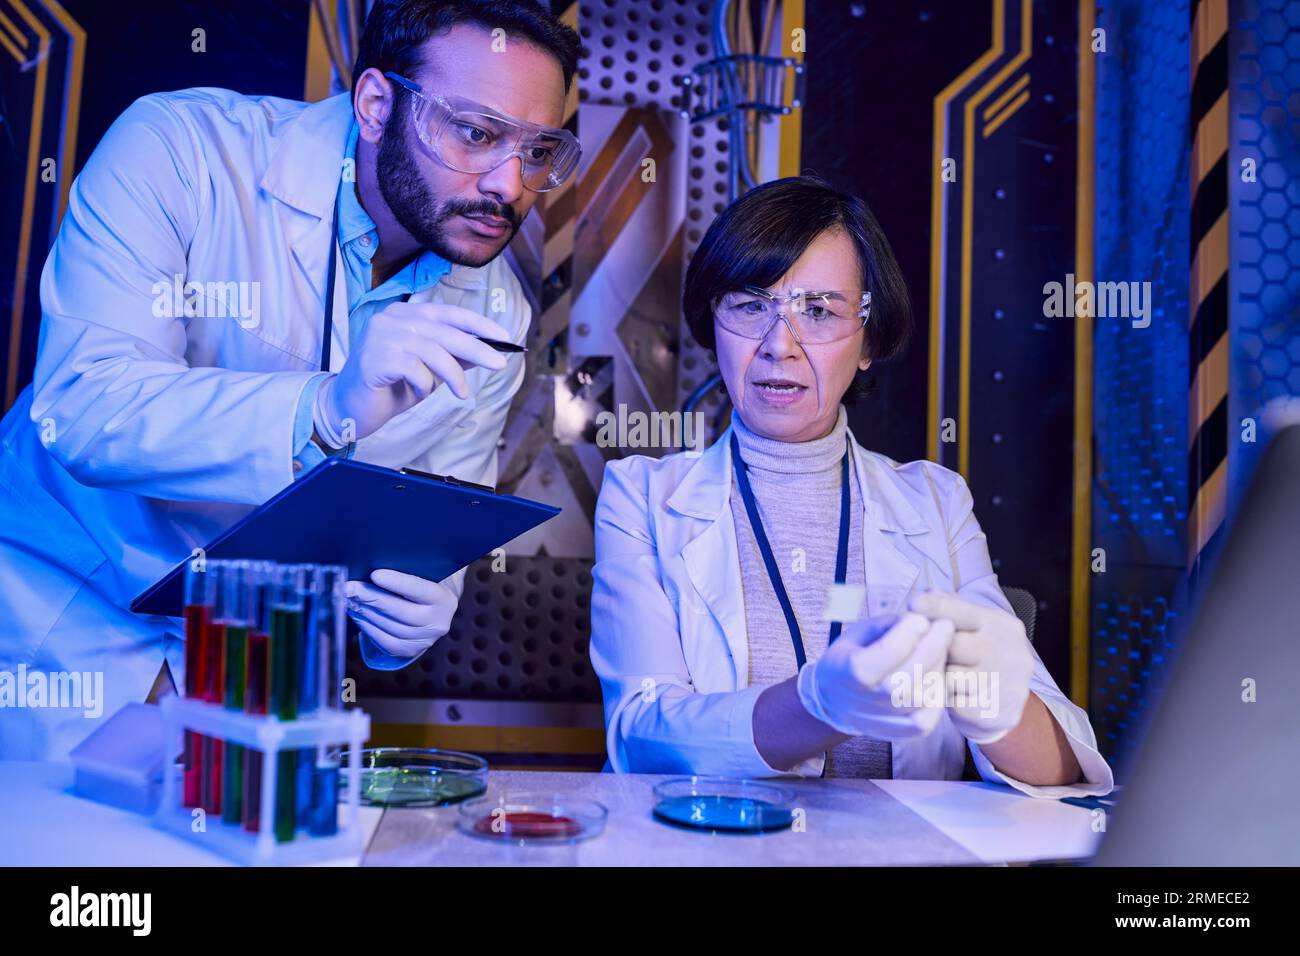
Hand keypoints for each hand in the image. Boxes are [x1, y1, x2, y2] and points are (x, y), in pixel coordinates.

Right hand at [317, 300, 510, 442]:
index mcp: (405, 314)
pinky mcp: (374, 358)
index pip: (449, 312)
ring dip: (453, 376)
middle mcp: (392, 319)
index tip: (504, 336)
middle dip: (478, 349)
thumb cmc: (390, 387)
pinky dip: (424, 385)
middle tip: (500, 364)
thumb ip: (453, 358)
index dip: (478, 323)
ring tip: (461, 393)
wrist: (349, 407)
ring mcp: (381, 336)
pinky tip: (419, 394)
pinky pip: (415, 370)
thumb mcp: (429, 370)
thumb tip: (489, 351)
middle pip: (446, 331)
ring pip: (434, 351)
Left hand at [346, 568, 456, 661]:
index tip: (375, 574)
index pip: (419, 589)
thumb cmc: (423, 585)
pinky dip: (368, 628)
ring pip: (390, 627)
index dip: (397, 582)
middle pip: (401, 611)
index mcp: (444, 599)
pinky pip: (385, 642)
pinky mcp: (410, 650)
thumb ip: (406, 571)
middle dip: (371, 598)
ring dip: (365, 613)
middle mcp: (438, 622)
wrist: (434, 609)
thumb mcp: (425, 575)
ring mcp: (425, 640)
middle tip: (350, 587)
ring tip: (349, 599)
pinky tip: (357, 615)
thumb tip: (374, 571)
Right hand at [796, 612, 953, 739]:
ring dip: (937, 670)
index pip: (883, 654)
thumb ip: (888, 625)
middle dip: (931, 647)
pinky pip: (927, 720)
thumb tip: (921, 619)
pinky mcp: (898, 734)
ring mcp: (880, 722)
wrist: (835, 699)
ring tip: (941, 650)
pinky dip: (938, 698)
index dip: (906, 635)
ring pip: (920, 699)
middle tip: (945, 626)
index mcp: (846, 671)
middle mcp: (861, 701)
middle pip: (906, 678)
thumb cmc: (851, 656)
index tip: (921, 617)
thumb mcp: (859, 632)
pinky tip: (938, 677)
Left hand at [909, 591, 1035, 744]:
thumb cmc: (978, 658)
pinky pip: (954, 705)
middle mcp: (1010, 652)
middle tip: (935, 656)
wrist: (1004, 706)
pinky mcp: (999, 713)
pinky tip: (955, 699)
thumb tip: (925, 594)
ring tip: (947, 679)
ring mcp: (1008, 685)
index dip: (935, 607)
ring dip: (940, 680)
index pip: (963, 611)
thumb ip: (949, 609)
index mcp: (1001, 625)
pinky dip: (948, 702)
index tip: (912, 604)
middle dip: (936, 650)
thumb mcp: (971, 627)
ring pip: (949, 678)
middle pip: (952, 645)